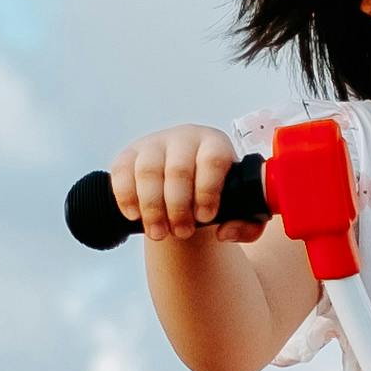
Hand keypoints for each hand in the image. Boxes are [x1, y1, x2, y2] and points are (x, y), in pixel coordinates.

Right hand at [112, 123, 259, 241]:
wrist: (185, 186)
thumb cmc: (215, 194)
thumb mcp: (240, 207)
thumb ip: (248, 225)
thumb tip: (226, 232)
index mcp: (215, 144)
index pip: (212, 160)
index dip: (207, 190)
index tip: (206, 217)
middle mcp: (184, 138)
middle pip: (177, 169)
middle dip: (178, 207)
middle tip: (182, 232)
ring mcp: (154, 144)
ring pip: (148, 171)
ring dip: (152, 208)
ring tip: (159, 232)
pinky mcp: (129, 155)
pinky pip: (122, 172)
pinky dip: (126, 197)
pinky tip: (134, 216)